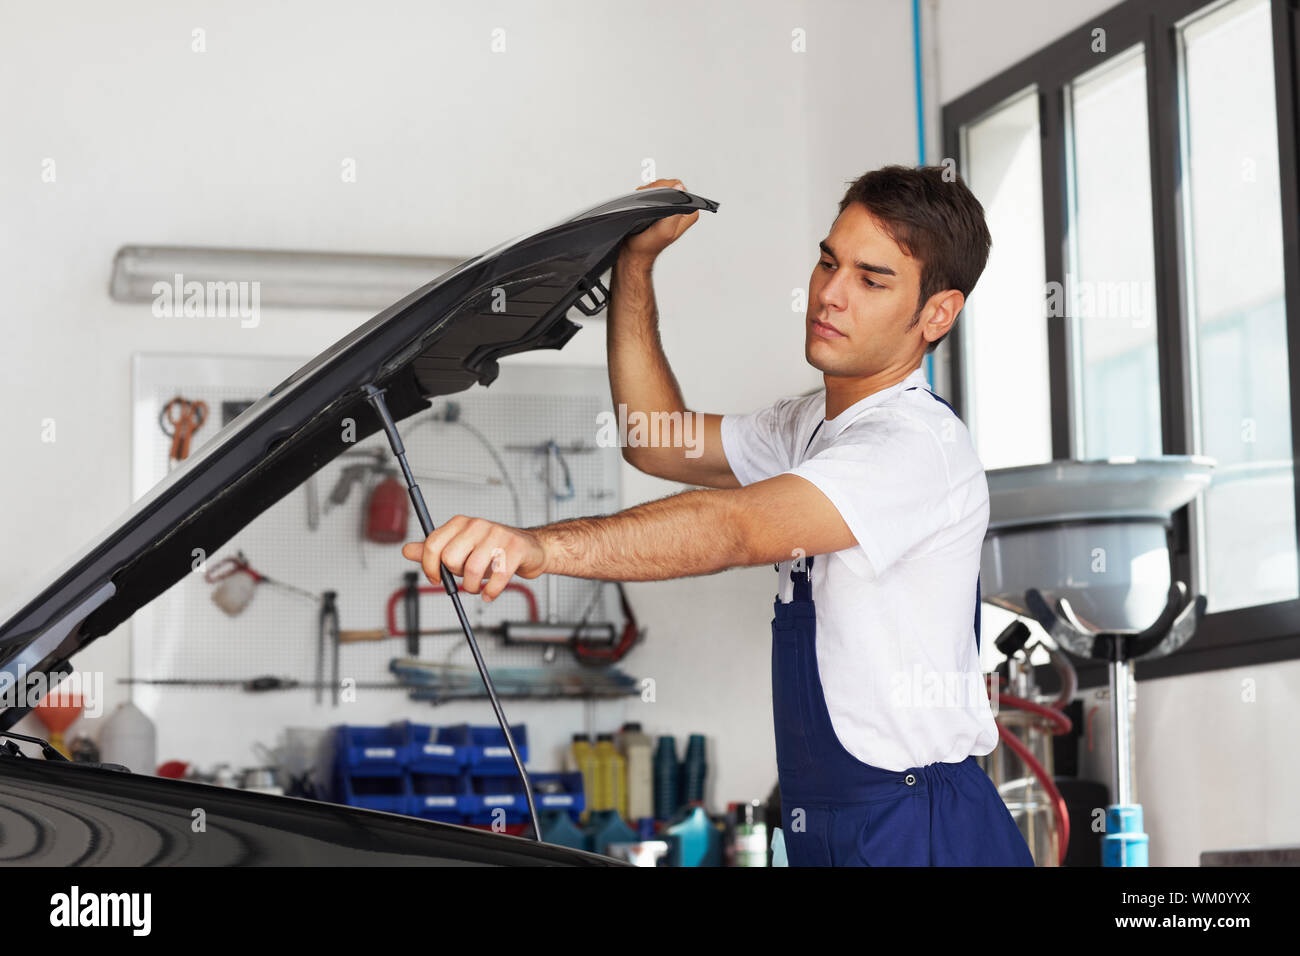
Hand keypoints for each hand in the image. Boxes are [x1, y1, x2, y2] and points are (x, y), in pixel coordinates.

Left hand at [401, 516, 546, 600]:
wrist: (531, 549)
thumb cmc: (493, 550)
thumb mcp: (461, 548)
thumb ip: (434, 550)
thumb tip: (407, 551)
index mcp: (461, 523)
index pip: (433, 544)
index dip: (429, 567)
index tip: (435, 578)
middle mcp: (478, 525)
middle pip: (451, 558)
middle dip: (456, 576)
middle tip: (465, 578)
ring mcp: (498, 536)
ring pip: (473, 570)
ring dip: (473, 588)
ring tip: (478, 588)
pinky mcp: (515, 549)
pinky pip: (497, 578)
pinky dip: (491, 592)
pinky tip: (490, 593)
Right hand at [621, 178, 699, 261]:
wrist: (633, 252)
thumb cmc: (648, 245)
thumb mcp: (665, 230)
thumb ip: (675, 209)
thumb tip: (679, 188)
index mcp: (687, 213)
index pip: (680, 188)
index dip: (665, 190)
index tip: (656, 200)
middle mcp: (679, 209)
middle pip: (668, 185)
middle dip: (655, 191)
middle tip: (648, 206)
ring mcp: (668, 206)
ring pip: (657, 187)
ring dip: (647, 194)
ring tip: (644, 209)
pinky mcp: (657, 205)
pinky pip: (650, 192)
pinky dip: (643, 196)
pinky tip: (641, 207)